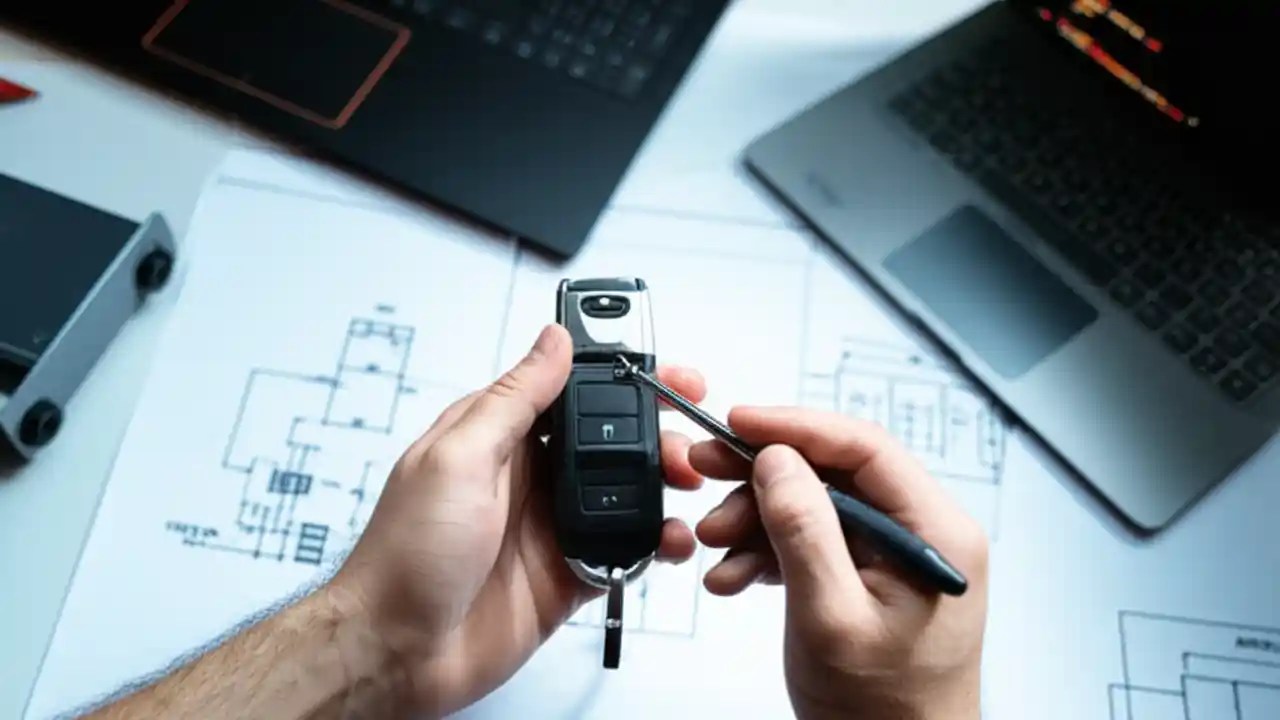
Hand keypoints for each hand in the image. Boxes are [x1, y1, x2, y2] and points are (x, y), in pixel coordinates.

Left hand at [326, 324, 706, 717]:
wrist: (394, 652)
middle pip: (609, 442)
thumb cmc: (404, 554)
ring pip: (625, 495)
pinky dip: (654, 545)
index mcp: (498, 438)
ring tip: (686, 487)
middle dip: (657, 434)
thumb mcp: (458, 460)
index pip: (571, 392)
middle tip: (691, 440)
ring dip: (662, 487)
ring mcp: (549, 527)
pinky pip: (624, 551)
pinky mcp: (565, 575)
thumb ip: (513, 401)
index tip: (669, 375)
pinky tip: (668, 541)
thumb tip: (552, 340)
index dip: (623, 379)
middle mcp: (528, 477)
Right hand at [689, 407, 988, 719]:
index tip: (739, 421)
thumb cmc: (884, 714)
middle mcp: (922, 535)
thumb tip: (777, 460)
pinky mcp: (870, 576)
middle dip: (763, 475)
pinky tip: (734, 574)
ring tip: (714, 543)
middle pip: (834, 471)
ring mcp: (895, 556)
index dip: (796, 426)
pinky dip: (768, 552)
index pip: (864, 447)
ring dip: (756, 519)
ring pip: (815, 505)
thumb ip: (804, 531)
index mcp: (936, 534)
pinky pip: (813, 540)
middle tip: (706, 468)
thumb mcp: (829, 616)